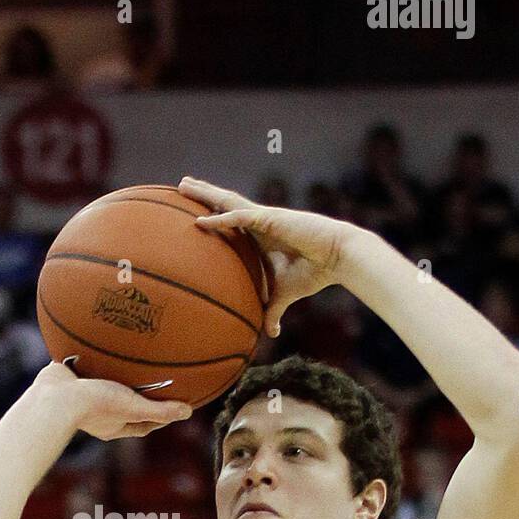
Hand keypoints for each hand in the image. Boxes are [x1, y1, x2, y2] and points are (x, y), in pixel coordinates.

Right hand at [33, 360, 189, 439]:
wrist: (54, 396)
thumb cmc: (94, 405)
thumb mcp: (133, 407)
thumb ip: (159, 410)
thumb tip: (188, 412)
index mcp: (113, 424)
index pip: (143, 423)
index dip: (159, 416)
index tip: (175, 405)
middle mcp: (99, 412)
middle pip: (125, 403)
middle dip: (139, 393)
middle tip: (156, 379)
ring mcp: (83, 394)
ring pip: (106, 382)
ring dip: (117, 372)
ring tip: (131, 356)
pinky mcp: (71, 377)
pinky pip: (87, 363)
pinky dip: (96, 354)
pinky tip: (105, 338)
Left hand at [179, 175, 360, 335]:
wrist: (337, 258)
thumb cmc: (315, 272)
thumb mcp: (286, 295)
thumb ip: (274, 310)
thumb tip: (271, 334)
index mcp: (261, 235)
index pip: (231, 219)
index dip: (214, 213)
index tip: (194, 212)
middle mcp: (259, 222)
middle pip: (225, 203)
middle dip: (203, 194)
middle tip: (181, 185)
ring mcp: (264, 217)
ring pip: (227, 201)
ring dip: (204, 193)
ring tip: (182, 184)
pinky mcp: (270, 219)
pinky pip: (239, 218)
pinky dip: (220, 220)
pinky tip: (201, 222)